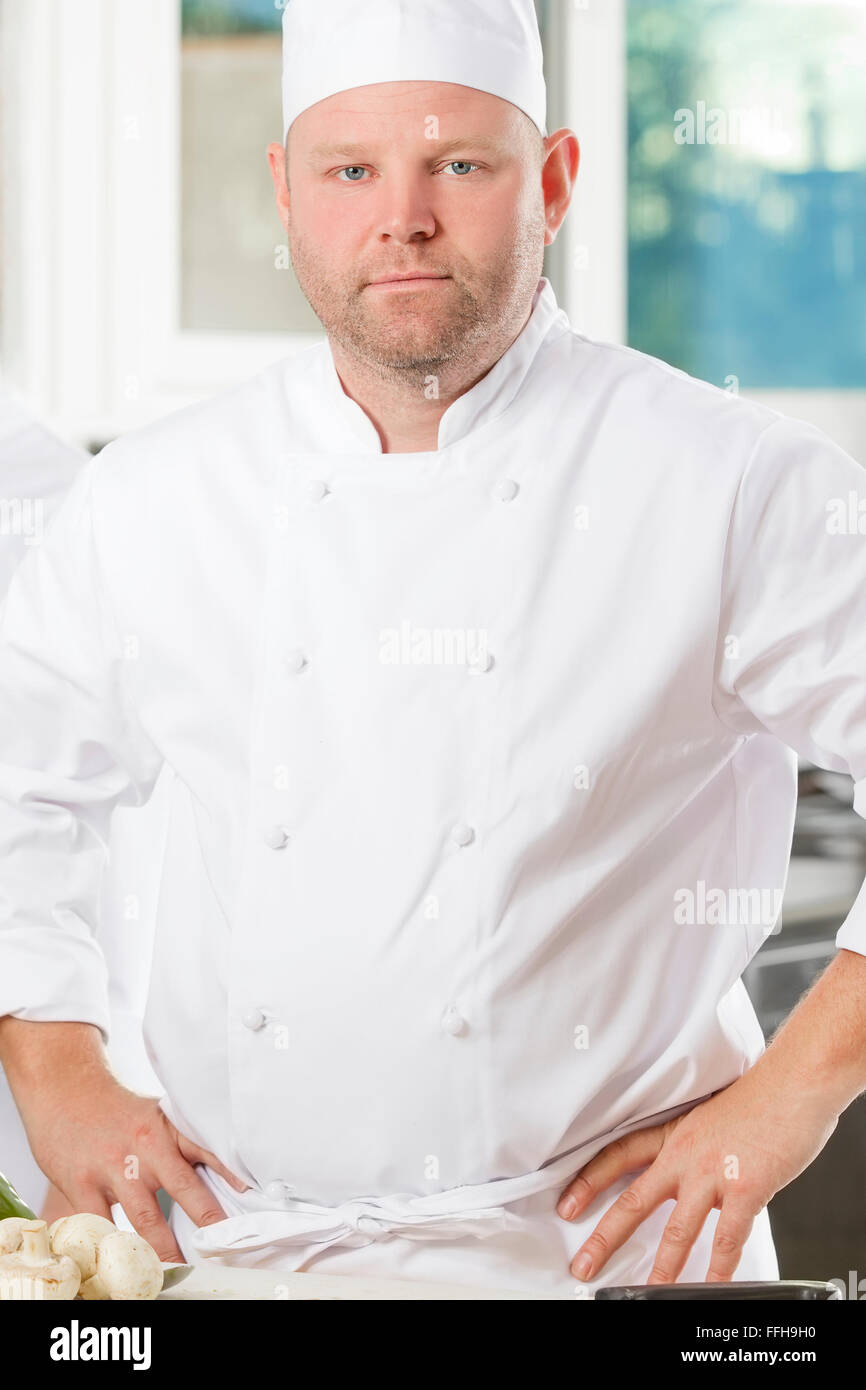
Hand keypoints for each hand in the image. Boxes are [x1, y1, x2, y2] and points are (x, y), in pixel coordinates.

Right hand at [23, 1077, 248, 1262]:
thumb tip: (216, 1174)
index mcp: (166, 1128)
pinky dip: (114, 1248)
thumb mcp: (153, 1116)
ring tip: (180, 1271)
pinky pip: (101, 1226)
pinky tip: (126, 1265)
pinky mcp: (82, 1184)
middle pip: (183, 1187)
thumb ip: (178, 1143)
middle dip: (205, 1219)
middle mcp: (144, 1146)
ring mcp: (112, 1167)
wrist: (65, 1089)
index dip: (229, 1171)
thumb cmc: (115, 1110)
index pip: (206, 1148)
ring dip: (164, 1249)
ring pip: (144, 1218)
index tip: (249, 1194)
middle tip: (222, 1245)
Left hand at [556, 1072, 838, 1283]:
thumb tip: (692, 1178)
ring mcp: (714, 1173)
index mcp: (675, 1133)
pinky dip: (719, 1268)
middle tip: (584, 1263)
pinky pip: (727, 1238)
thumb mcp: (711, 1116)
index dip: (589, 1181)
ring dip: (663, 1267)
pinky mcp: (745, 1188)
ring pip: (677, 1229)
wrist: (794, 1083)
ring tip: (649, 1291)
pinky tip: (712, 1287)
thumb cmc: (761, 1097)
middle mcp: (686, 1154)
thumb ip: (694, 1148)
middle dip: (605, 1236)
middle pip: (633, 1200)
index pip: (618, 1156)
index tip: (567, 1204)